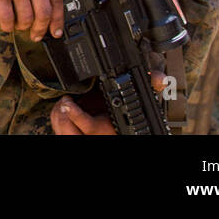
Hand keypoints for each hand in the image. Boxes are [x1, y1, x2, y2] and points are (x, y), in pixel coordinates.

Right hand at [0, 0, 64, 41]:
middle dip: (41, 29)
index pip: (58, 0)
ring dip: (23, 27)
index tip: (55, 31)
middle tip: (36, 35)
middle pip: (44, 13)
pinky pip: (7, 17)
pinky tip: (6, 25)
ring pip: (26, 18)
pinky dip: (7, 25)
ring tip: (18, 26)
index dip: (58, 20)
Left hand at [50, 71, 167, 134]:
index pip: (90, 128)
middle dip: (63, 115)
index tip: (67, 103)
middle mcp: (98, 138)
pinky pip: (60, 131)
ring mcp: (85, 138)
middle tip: (65, 101)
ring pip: (62, 131)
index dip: (75, 116)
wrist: (123, 127)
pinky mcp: (77, 136)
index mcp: (113, 130)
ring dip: (58, 116)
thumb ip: (150, 87)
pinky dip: (58, 119)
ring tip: (64, 104)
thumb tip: (159, 79)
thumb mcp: (140, 102)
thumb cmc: (130, 114)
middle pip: (69, 132)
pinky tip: (63, 110)